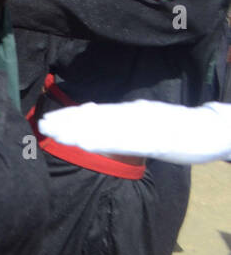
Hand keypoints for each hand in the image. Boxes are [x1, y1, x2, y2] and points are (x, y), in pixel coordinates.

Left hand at [39, 100, 230, 164]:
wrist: (212, 129)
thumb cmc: (178, 125)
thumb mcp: (145, 116)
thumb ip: (121, 117)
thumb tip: (92, 113)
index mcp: (131, 111)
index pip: (95, 113)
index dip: (70, 116)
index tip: (49, 120)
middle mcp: (133, 114)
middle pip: (95, 118)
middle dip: (67, 122)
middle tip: (44, 126)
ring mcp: (143, 126)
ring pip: (105, 128)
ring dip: (78, 131)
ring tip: (56, 135)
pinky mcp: (154, 139)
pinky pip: (124, 142)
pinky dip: (102, 142)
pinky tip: (85, 144)